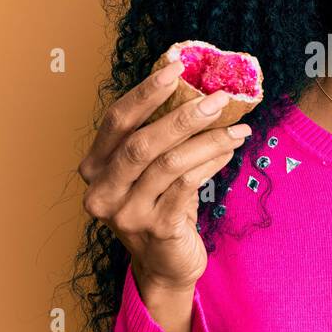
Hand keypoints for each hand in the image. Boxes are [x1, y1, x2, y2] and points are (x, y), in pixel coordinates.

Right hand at [78, 60, 250, 291]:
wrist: (165, 264)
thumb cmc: (159, 205)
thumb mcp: (148, 171)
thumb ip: (157, 136)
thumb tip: (195, 89)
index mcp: (95, 167)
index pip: (116, 121)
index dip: (145, 92)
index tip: (176, 68)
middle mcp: (103, 191)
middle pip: (141, 142)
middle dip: (183, 115)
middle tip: (218, 99)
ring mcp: (127, 213)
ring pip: (169, 164)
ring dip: (208, 140)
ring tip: (237, 128)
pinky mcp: (156, 228)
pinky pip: (188, 185)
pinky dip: (211, 163)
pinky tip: (228, 151)